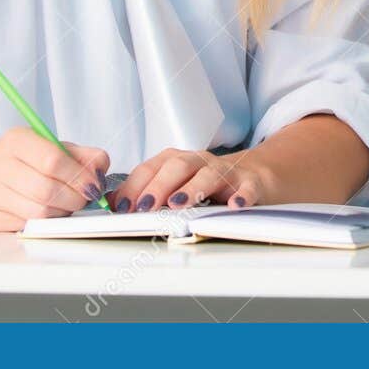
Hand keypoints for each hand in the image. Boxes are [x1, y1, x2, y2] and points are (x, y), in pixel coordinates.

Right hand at [0, 129, 108, 231]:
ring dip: (61, 212)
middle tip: (83, 199)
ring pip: (37, 212)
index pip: (52, 159)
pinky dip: (44, 223)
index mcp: (15, 140)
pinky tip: (46, 212)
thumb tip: (101, 169)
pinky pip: (25, 226)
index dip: (79, 176)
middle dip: (74, 199)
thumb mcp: (53, 148)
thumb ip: (82, 155)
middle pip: (46, 190)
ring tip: (65, 205)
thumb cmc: (27, 161)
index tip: (94, 186)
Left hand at [111, 147, 269, 213]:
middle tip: (145, 206)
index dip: (136, 185)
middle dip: (159, 185)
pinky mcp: (251, 183)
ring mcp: (227, 172)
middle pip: (178, 166)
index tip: (122, 207)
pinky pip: (247, 188)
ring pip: (209, 174)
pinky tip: (235, 205)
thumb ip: (147, 190)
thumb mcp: (177, 184)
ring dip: (192, 188)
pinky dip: (242, 195)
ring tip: (178, 204)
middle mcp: (200, 162)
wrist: (256, 175)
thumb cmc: (210, 182)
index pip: (152, 168)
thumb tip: (113, 202)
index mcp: (179, 161)